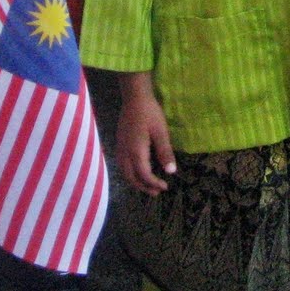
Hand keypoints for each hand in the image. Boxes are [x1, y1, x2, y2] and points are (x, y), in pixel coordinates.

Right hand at [116, 75, 176, 195]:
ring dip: (135, 181)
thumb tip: (171, 171)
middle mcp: (125, 153)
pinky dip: (130, 173)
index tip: (165, 187)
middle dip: (143, 187)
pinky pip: (122, 165)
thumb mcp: (161, 132)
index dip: (153, 184)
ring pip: (124, 172)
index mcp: (136, 152)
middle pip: (131, 177)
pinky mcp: (119, 143)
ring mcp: (120, 148)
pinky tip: (137, 171)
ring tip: (147, 185)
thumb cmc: (150, 113)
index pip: (143, 175)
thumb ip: (165, 152)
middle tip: (156, 192)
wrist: (134, 98)